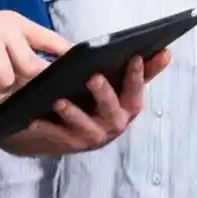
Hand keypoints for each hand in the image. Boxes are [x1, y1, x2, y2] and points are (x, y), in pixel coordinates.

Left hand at [0, 49, 171, 155]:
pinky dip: (45, 127)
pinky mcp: (69, 145)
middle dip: (105, 94)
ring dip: (74, 114)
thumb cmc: (92, 95)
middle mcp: (115, 123)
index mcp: (127, 106)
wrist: (59, 126)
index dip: (142, 74)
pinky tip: (32, 118)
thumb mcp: (113, 81)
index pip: (137, 89)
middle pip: (114, 110)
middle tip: (93, 77)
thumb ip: (136, 68)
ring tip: (59, 101)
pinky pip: (57, 136)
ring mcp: (93, 137)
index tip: (139, 55)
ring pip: (85, 127)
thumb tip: (164, 52)